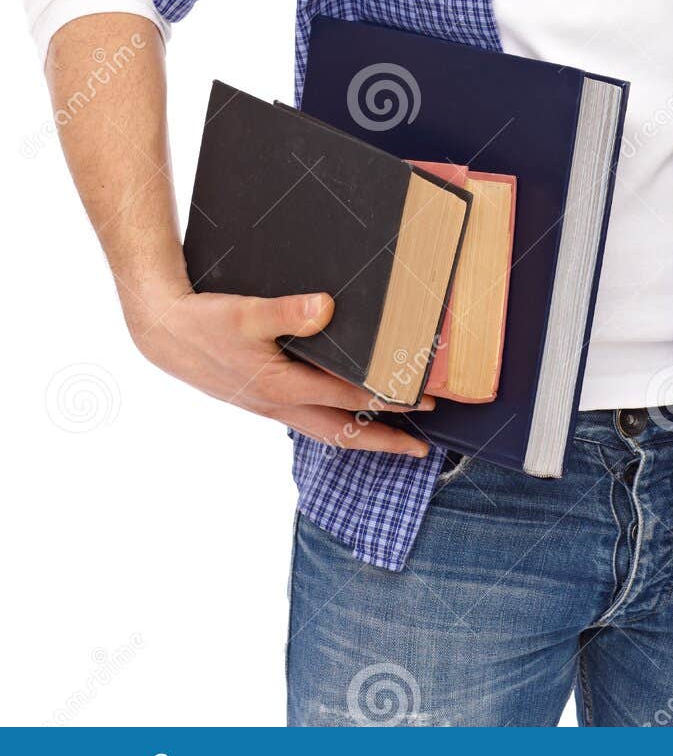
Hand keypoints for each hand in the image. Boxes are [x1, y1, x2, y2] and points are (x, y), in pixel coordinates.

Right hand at [125, 281, 433, 457]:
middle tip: (420, 448)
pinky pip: (305, 418)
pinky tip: (339, 410)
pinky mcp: (260, 399)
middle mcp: (279, 405)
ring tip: (390, 436)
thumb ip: (288, 312)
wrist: (163, 332)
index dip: (391, 400)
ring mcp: (268, 406)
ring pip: (322, 429)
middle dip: (383, 442)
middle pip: (342, 434)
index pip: (350, 398)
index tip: (426, 403)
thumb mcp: (246, 312)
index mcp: (282, 387)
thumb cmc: (205, 321)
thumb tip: (327, 307)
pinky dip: (330, 420)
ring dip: (358, 434)